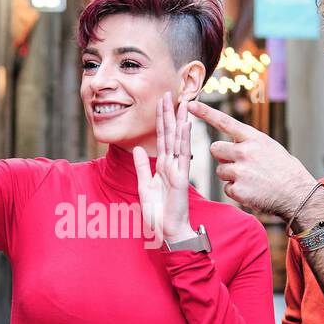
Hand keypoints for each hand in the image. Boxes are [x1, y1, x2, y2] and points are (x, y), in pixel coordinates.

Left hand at [133, 91, 194, 242]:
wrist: (168, 231)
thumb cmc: (159, 212)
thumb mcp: (144, 185)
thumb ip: (142, 167)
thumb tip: (137, 149)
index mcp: (163, 166)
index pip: (162, 138)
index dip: (161, 120)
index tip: (161, 102)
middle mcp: (172, 165)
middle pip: (170, 134)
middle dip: (169, 114)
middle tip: (170, 93)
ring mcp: (178, 170)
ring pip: (178, 141)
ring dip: (179, 121)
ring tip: (181, 103)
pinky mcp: (180, 179)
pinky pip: (182, 156)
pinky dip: (184, 140)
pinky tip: (186, 125)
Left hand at [186, 102, 318, 218]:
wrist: (297, 194)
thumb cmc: (284, 170)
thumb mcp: (269, 147)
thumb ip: (247, 144)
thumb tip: (222, 149)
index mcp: (253, 138)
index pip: (225, 122)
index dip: (205, 112)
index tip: (189, 104)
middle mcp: (244, 152)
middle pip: (215, 149)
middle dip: (222, 156)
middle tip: (240, 164)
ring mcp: (240, 171)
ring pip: (220, 170)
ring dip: (230, 176)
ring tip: (251, 179)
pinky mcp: (238, 189)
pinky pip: (226, 188)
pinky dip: (236, 192)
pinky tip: (252, 191)